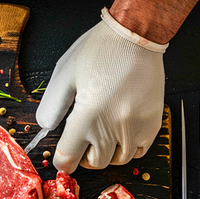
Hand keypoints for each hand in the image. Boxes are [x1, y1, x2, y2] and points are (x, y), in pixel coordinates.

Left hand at [36, 8, 166, 172]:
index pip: (68, 159)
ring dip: (108, 152)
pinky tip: (122, 130)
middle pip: (94, 163)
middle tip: (84, 140)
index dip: (62, 160)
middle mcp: (112, 127)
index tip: (63, 156)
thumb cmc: (100, 51)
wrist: (136, 36)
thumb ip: (52, 106)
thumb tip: (46, 128)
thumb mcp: (65, 75)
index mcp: (87, 116)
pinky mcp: (153, 124)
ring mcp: (136, 127)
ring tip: (104, 132)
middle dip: (85, 155)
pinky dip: (129, 147)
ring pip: (118, 159)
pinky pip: (139, 151)